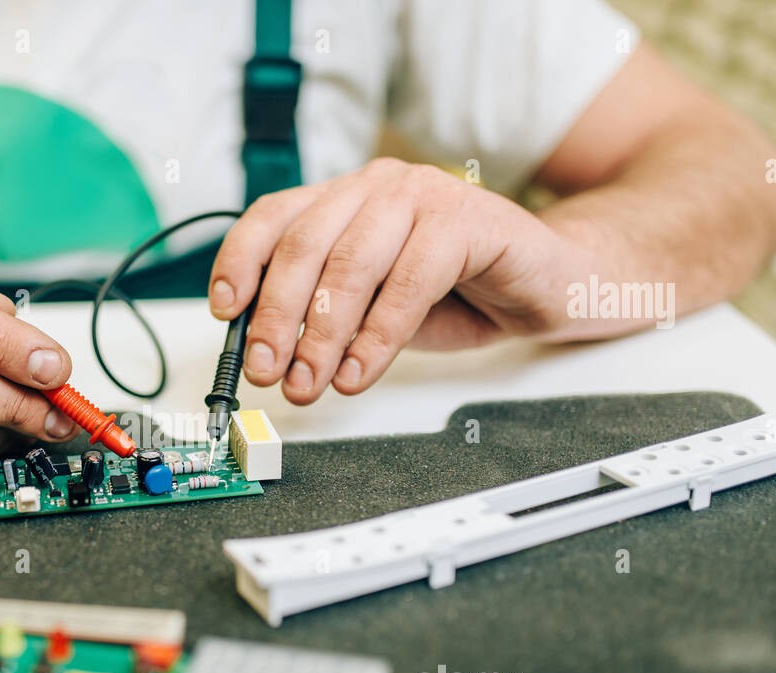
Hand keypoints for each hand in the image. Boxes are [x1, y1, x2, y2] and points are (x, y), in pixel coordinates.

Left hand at [208, 158, 588, 403]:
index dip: (240, 263)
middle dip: (277, 318)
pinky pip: (409, 281)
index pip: (273, 219)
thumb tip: (270, 354)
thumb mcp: (372, 310)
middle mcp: (376, 187)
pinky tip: (361, 372)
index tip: (225, 313)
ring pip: (351, 265)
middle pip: (304, 247)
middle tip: (267, 371)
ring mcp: (423, 195)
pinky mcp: (468, 219)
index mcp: (344, 200)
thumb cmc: (458, 293)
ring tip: (310, 382)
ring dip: (322, 335)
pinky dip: (378, 335)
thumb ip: (325, 319)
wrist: (550, 283)